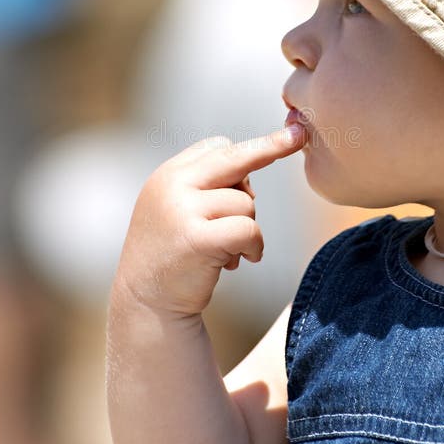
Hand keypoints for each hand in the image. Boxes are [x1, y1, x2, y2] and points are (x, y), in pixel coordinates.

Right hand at [114, 124, 305, 315]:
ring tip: (229, 251)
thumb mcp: (178, 211)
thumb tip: (251, 174)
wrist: (147, 305)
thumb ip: (205, 187)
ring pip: (245, 203)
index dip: (246, 152)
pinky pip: (248, 230)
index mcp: (167, 176)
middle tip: (297, 138)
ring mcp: (181, 211)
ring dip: (248, 229)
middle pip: (233, 157)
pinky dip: (253, 247)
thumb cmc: (172, 256)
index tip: (281, 139)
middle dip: (271, 147)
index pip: (215, 147)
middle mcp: (171, 186)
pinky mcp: (197, 239)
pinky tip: (240, 261)